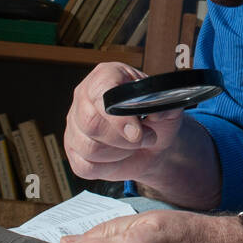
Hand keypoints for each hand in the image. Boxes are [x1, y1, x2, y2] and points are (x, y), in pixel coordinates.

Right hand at [64, 62, 185, 183]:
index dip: (118, 116)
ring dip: (119, 153)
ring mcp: (74, 124)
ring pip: (88, 147)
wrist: (152, 143)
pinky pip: (85, 166)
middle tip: (146, 138)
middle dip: (122, 139)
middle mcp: (84, 97)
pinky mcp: (73, 150)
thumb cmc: (156, 117)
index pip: (101, 91)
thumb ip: (166, 104)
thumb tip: (156, 113)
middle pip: (90, 122)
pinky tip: (120, 157)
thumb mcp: (168, 105)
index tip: (137, 133)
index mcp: (106, 76)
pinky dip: (108, 167)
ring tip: (135, 146)